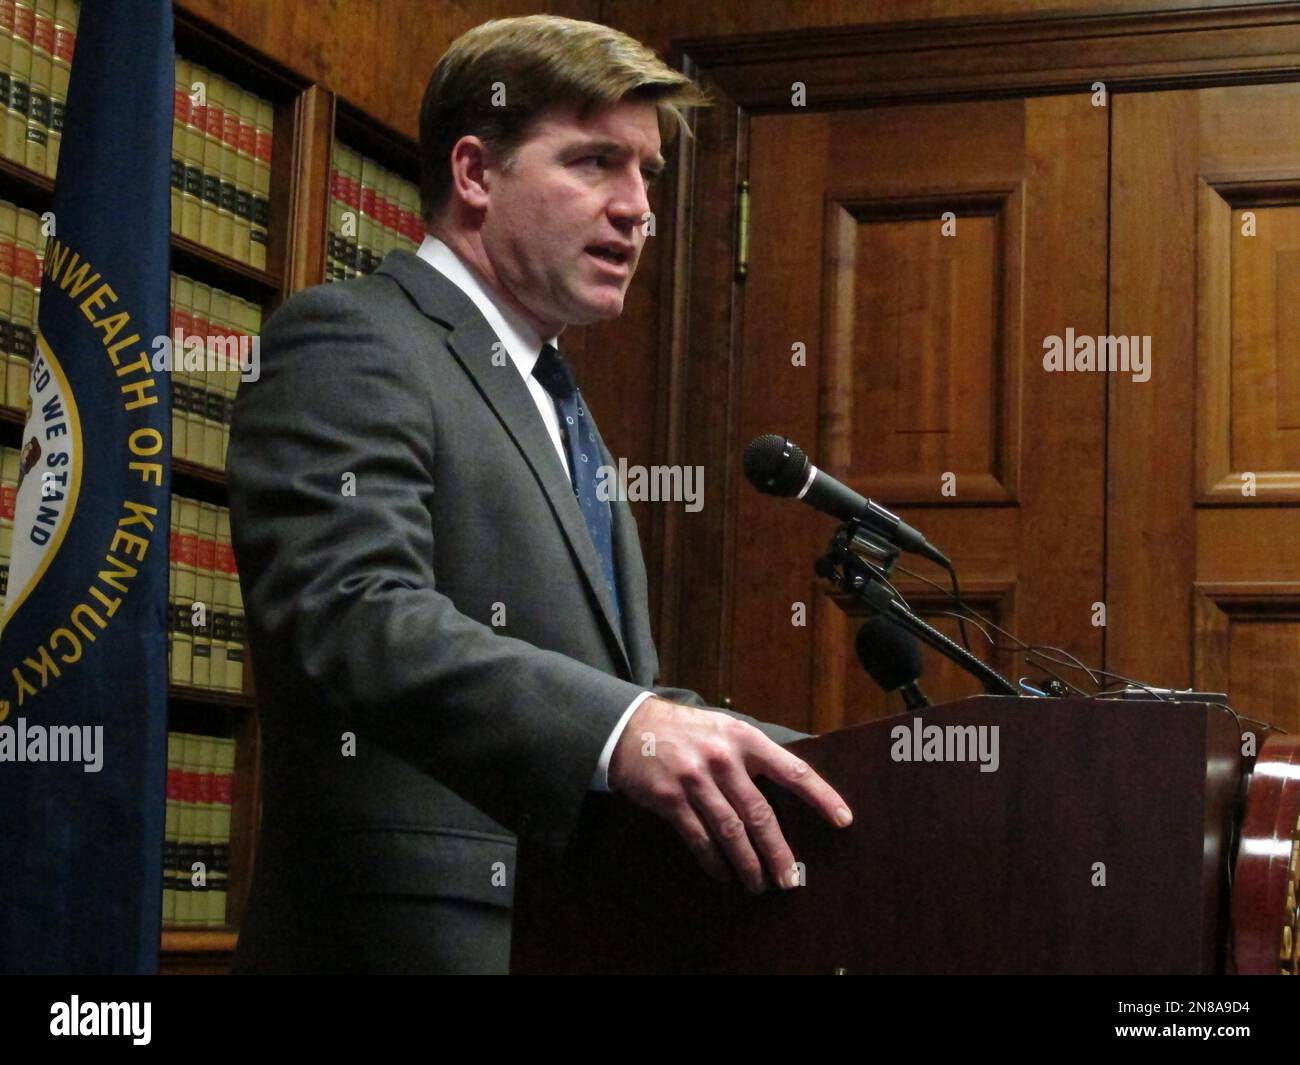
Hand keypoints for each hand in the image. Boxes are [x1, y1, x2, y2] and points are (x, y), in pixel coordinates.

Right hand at [606, 696, 851, 891]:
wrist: (631, 729)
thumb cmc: (687, 731)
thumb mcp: (724, 729)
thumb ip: (753, 754)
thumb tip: (790, 785)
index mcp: (744, 739)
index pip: (792, 770)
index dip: (821, 796)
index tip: (843, 819)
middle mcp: (723, 760)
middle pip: (760, 814)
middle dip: (778, 852)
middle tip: (791, 879)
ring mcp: (696, 780)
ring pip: (731, 832)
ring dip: (748, 864)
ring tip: (758, 885)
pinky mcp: (671, 799)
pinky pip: (699, 839)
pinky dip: (714, 861)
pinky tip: (723, 874)